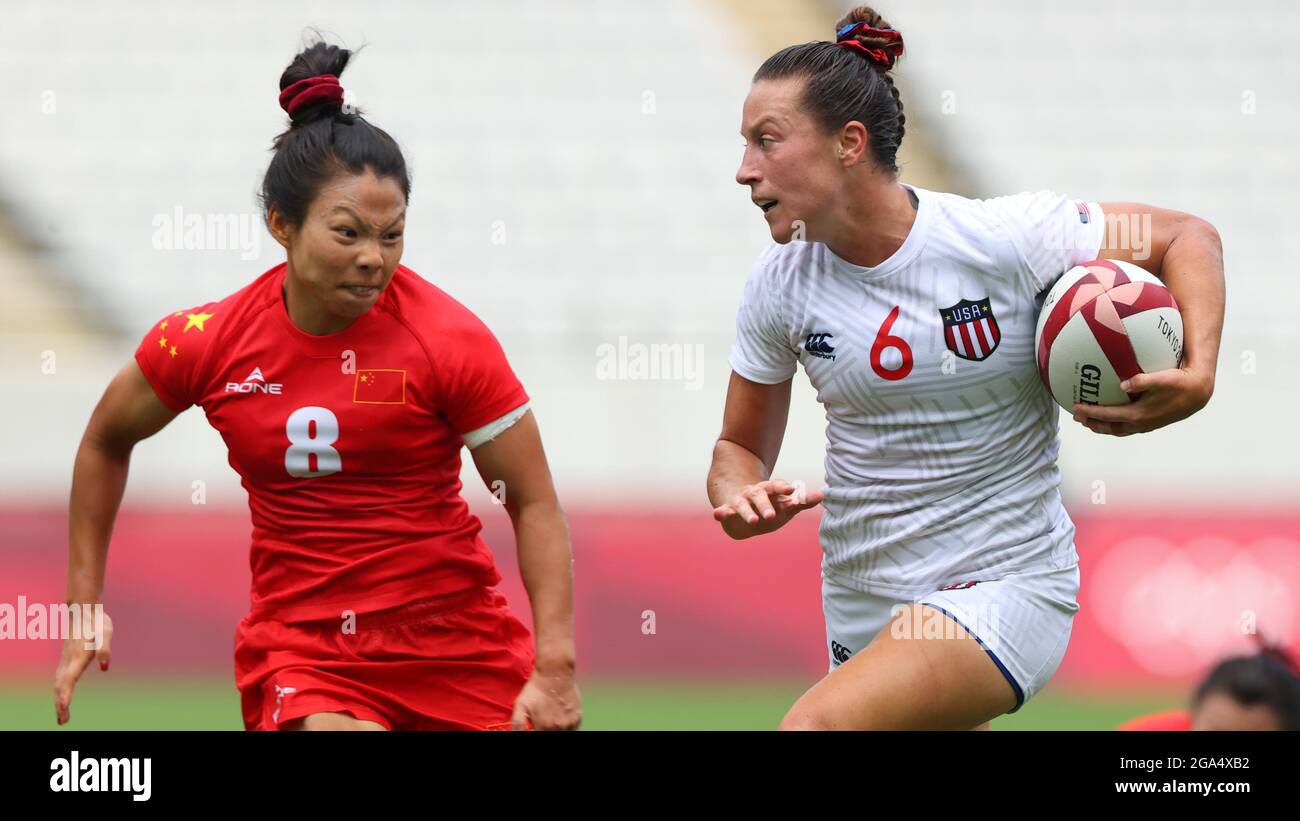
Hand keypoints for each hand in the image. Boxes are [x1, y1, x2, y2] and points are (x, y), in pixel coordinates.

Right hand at [53, 609, 113, 724]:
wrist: (83, 610)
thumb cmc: (97, 622)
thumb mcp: (105, 633)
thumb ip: (104, 650)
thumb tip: (105, 667)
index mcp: (77, 657)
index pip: (69, 680)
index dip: (66, 695)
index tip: (64, 708)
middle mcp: (68, 660)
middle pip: (60, 686)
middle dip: (60, 704)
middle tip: (62, 721)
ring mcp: (65, 660)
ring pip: (58, 683)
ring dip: (59, 700)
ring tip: (62, 717)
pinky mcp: (66, 659)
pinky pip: (59, 679)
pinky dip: (59, 691)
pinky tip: (61, 698)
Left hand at [510, 662, 580, 730]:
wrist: (555, 673)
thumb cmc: (536, 689)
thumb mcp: (520, 705)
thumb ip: (518, 724)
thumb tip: (517, 734)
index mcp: (542, 727)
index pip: (540, 737)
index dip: (537, 730)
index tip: (536, 726)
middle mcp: (557, 728)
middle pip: (552, 736)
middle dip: (546, 729)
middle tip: (544, 720)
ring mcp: (569, 724)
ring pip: (563, 734)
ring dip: (557, 729)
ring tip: (552, 718)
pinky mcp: (577, 718)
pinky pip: (572, 729)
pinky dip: (566, 726)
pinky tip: (560, 716)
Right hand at [712, 479, 823, 538]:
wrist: (744, 508)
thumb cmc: (770, 506)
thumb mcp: (785, 505)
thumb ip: (802, 502)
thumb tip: (822, 495)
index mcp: (770, 490)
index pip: (777, 486)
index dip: (783, 487)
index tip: (791, 490)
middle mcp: (754, 493)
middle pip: (760, 496)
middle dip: (765, 506)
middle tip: (771, 516)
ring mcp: (741, 501)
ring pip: (743, 505)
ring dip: (747, 512)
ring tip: (753, 521)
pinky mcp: (729, 510)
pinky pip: (725, 511)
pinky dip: (721, 512)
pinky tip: (717, 515)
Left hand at [1072, 366, 1213, 436]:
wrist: (1198, 393)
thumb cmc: (1180, 382)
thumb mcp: (1163, 378)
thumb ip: (1143, 381)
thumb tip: (1124, 384)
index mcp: (1139, 414)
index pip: (1108, 415)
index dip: (1090, 412)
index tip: (1075, 408)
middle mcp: (1140, 423)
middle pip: (1109, 427)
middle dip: (1092, 423)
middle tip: (1076, 417)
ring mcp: (1146, 425)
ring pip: (1118, 430)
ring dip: (1102, 426)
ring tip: (1089, 421)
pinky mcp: (1151, 422)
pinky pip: (1127, 427)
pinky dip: (1115, 424)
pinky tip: (1112, 416)